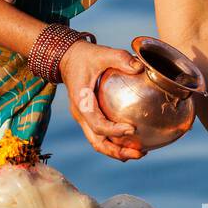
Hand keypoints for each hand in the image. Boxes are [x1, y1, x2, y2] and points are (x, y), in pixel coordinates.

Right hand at [60, 42, 145, 162]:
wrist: (67, 58)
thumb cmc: (84, 56)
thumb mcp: (102, 53)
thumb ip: (120, 58)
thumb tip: (140, 67)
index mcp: (81, 102)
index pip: (97, 124)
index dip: (114, 130)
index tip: (132, 129)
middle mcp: (81, 115)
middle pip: (97, 142)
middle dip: (117, 152)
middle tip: (139, 154)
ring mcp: (84, 118)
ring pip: (99, 143)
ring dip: (117, 152)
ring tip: (140, 153)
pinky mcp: (90, 117)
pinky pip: (101, 135)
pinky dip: (116, 142)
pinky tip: (134, 142)